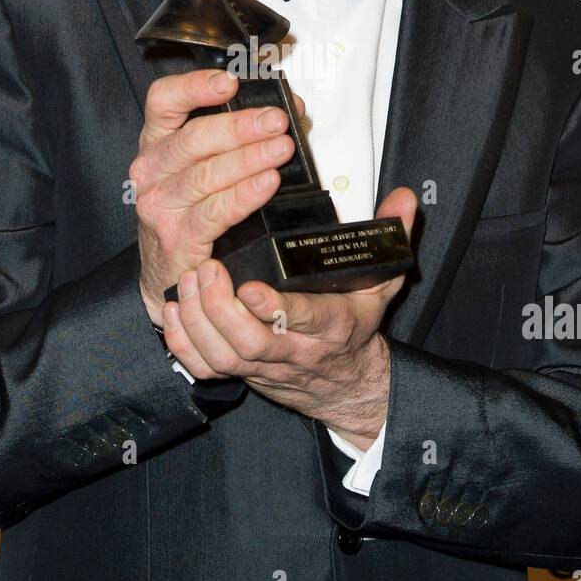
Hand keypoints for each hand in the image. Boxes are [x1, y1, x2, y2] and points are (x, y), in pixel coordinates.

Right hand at [130, 67, 304, 325]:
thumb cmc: (191, 211)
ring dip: (249, 158)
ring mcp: (160, 206)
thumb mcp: (207, 164)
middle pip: (193, 138)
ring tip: (281, 148)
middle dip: (240, 126)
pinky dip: (244, 195)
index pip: (163, 101)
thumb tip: (290, 109)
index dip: (194, 87)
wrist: (169, 272)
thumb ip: (242, 133)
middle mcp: (151, 171)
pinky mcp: (177, 238)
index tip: (229, 83)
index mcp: (157, 142)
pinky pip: (215, 211)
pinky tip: (267, 183)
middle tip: (275, 121)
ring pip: (205, 174)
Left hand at [162, 186, 417, 446]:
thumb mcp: (383, 282)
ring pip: (223, 357)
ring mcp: (264, 366)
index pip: (302, 319)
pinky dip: (184, 344)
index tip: (251, 285)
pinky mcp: (241, 374)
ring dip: (199, 322)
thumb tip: (406, 197)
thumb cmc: (356, 324)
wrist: (346, 383)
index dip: (274, 307)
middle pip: (251, 343)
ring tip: (188, 281)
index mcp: (332, 326)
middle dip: (223, 309)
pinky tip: (173, 311)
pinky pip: (205, 370)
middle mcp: (295, 351)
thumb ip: (393, 237)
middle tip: (208, 269)